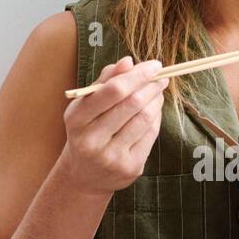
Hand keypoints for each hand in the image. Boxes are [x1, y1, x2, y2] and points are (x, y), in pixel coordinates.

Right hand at [61, 55, 169, 197]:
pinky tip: (154, 111)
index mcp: (77, 119)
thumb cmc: (87, 131)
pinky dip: (156, 118)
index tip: (154, 65)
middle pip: (132, 104)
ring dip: (156, 100)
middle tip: (162, 76)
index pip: (113, 91)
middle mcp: (92, 140)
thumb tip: (128, 61)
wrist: (84, 177)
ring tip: (158, 92)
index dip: (137, 75)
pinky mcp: (130, 168)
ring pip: (145, 119)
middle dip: (151, 86)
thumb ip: (105, 82)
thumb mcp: (85, 106)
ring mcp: (111, 157)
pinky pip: (151, 135)